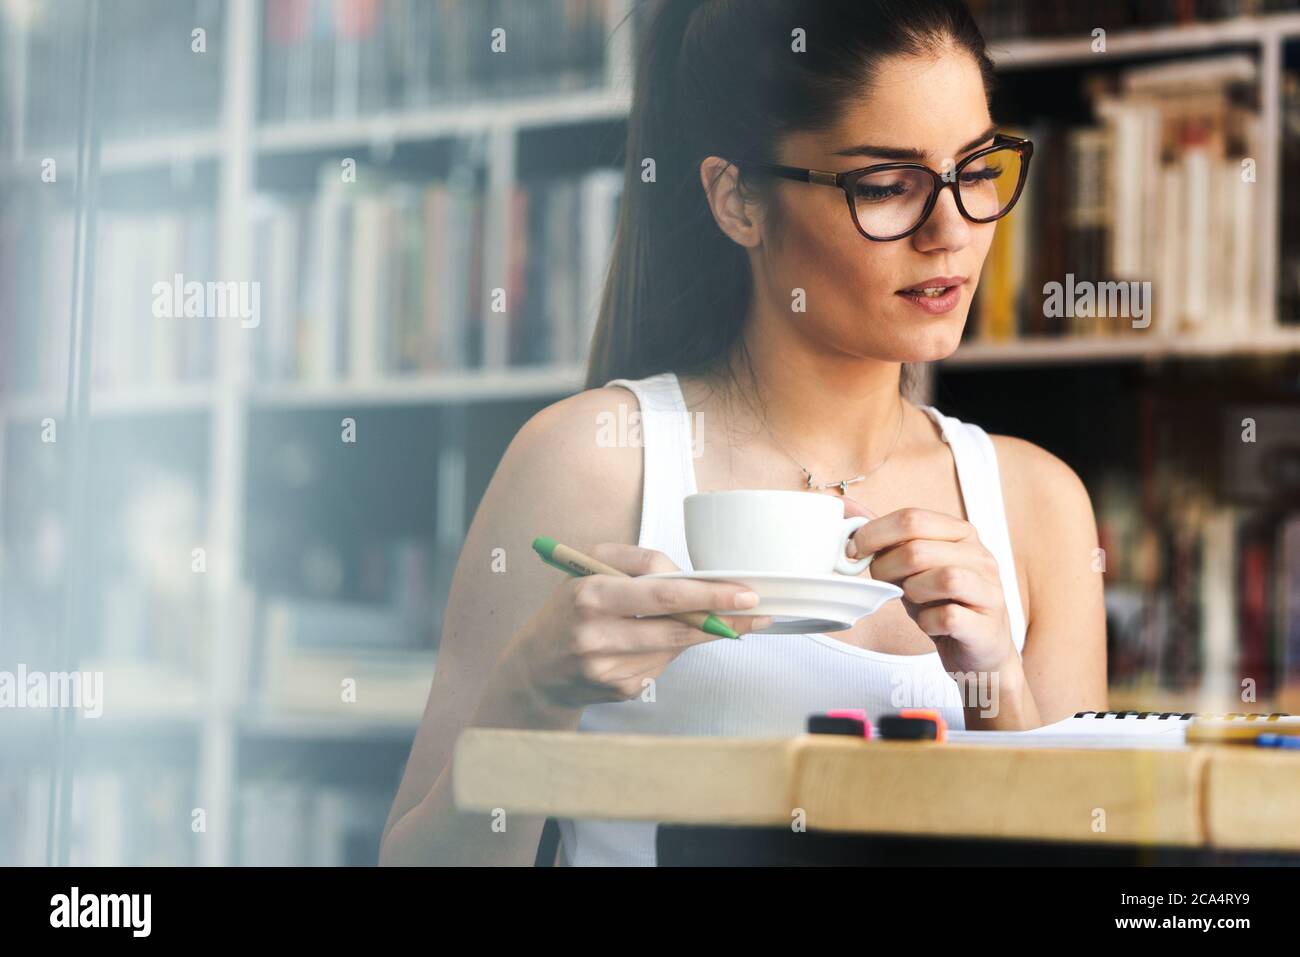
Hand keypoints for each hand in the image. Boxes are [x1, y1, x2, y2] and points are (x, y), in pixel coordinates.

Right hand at [512, 543, 771, 710]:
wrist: (535, 668)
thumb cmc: (571, 609)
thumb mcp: (592, 568)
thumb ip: (639, 563)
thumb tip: (692, 578)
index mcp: (590, 593)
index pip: (662, 592)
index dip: (707, 593)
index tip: (742, 590)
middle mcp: (595, 632)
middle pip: (675, 626)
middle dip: (722, 617)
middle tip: (756, 611)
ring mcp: (605, 667)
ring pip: (673, 648)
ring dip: (700, 634)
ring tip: (719, 623)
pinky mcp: (615, 690)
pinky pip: (660, 667)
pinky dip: (667, 652)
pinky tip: (651, 645)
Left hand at [838, 495, 1015, 675]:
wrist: (978, 648)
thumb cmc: (943, 603)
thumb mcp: (914, 568)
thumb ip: (890, 544)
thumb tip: (851, 517)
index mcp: (960, 533)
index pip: (912, 518)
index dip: (874, 533)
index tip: (853, 551)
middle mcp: (980, 556)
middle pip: (919, 549)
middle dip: (887, 568)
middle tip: (883, 582)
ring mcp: (989, 590)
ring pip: (943, 578)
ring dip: (913, 592)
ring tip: (913, 600)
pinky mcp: (987, 625)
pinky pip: (949, 617)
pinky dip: (929, 622)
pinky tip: (929, 624)